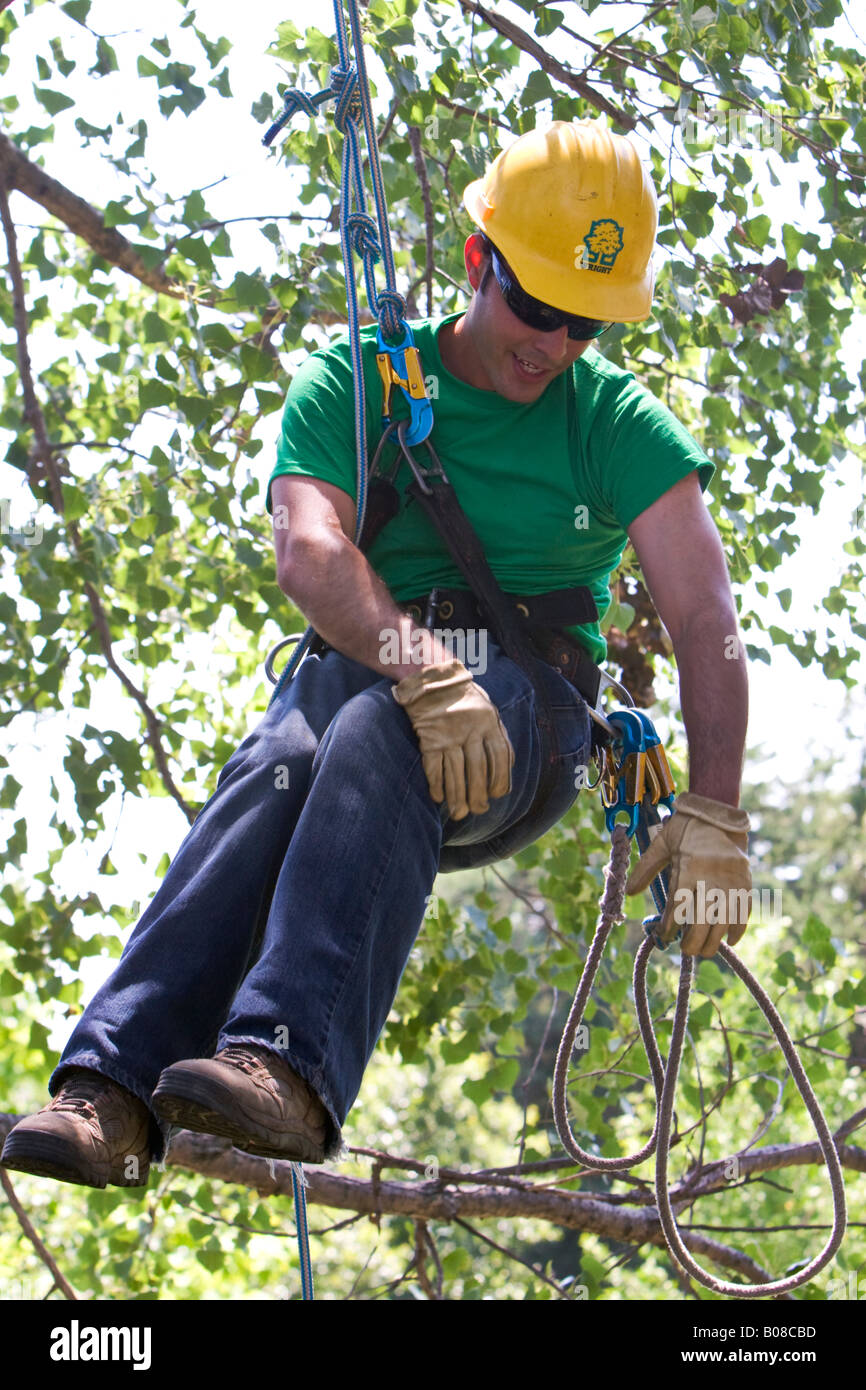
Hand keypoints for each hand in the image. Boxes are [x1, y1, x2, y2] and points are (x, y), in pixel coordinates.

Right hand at [392, 658, 513, 819]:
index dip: (500, 779)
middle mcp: (470, 729)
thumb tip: (508, 766)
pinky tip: (438, 797)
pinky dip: (436, 784)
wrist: (430, 676)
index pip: (501, 757)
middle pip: (477, 770)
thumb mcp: (488, 708)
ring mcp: (448, 734)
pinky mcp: (428, 737)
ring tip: (459, 813)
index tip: (496, 795)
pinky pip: (433, 766)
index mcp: (489, 721)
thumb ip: (498, 734)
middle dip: (478, 795)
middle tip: (478, 811)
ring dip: (457, 796)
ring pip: (455, 772)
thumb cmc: (463, 696)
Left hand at [625, 792, 750, 956]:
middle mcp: (710, 880)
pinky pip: (743, 913)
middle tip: (685, 950)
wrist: (719, 813)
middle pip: (701, 922)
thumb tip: (630, 892)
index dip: (669, 928)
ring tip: (703, 950)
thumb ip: (645, 868)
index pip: (677, 909)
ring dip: (713, 941)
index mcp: (688, 869)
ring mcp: (730, 883)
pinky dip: (737, 930)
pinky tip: (728, 940)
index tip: (663, 937)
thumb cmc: (686, 827)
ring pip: (723, 923)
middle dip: (692, 942)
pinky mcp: (744, 883)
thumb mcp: (662, 843)